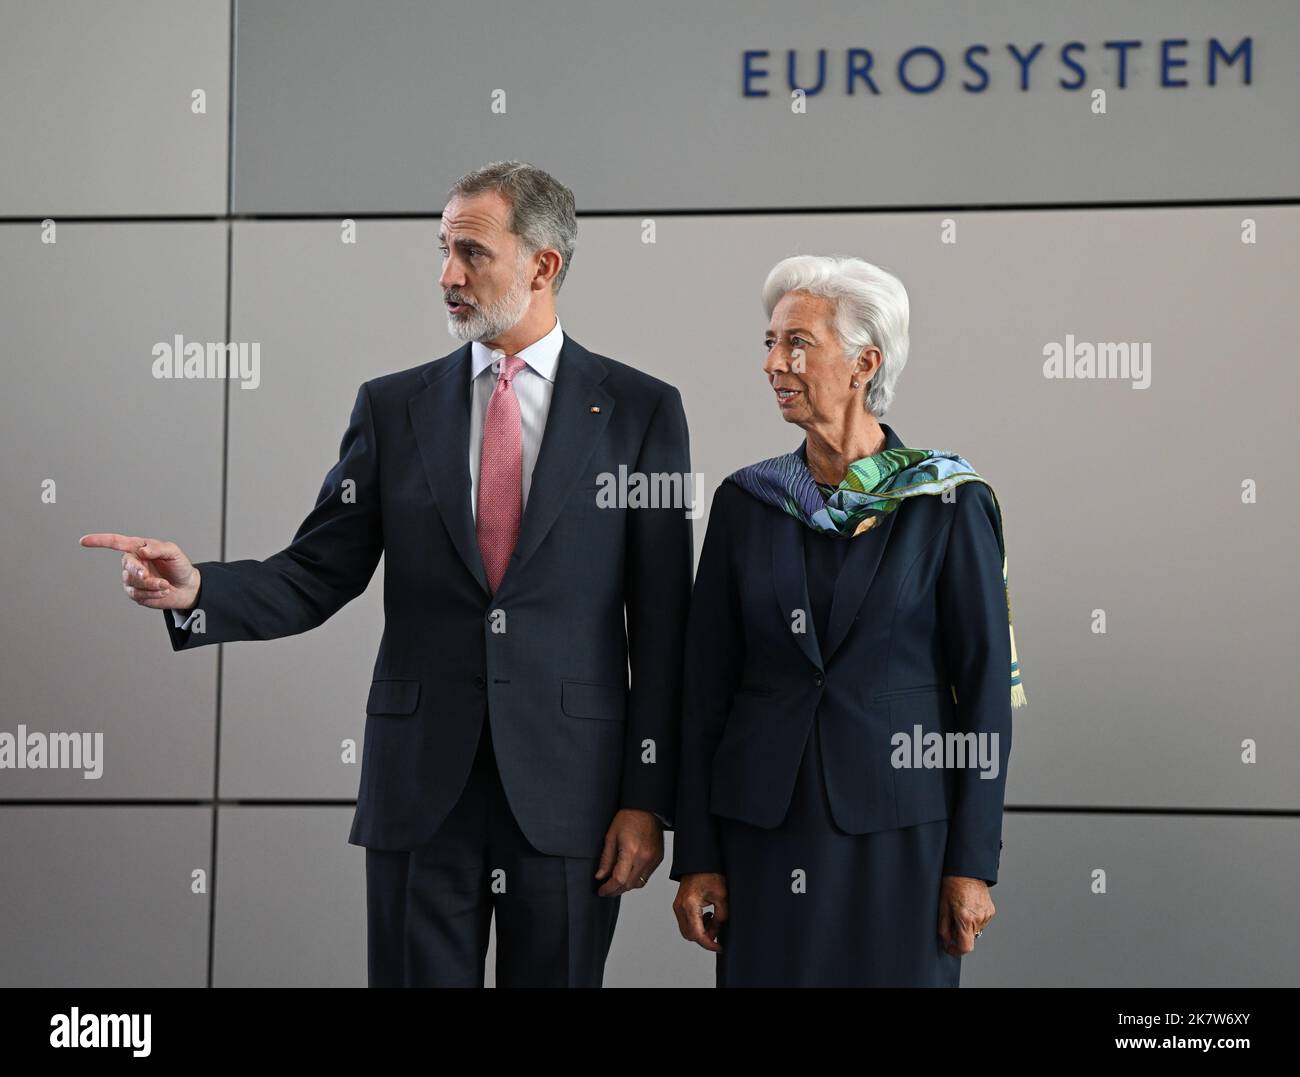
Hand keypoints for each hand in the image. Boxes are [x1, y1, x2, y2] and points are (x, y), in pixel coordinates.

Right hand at [79, 533, 200, 610]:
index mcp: (138, 548)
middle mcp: (132, 562)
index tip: (83, 541)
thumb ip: (158, 549)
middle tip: (155, 578)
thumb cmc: (180, 566)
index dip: (99, 541)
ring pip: (133, 583)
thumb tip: (141, 550)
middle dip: (141, 573)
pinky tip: (163, 591)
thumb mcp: (174, 553)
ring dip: (152, 585)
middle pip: (127, 566)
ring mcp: (132, 579)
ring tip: (166, 585)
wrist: (187, 587)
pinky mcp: (135, 593)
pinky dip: (153, 594)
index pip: (116, 542)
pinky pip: (138, 595)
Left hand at [594, 809, 662, 896]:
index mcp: (631, 851)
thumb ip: (606, 859)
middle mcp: (644, 858)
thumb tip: (600, 876)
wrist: (647, 808)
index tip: (601, 890)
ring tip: (615, 883)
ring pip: (638, 884)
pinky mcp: (658, 859)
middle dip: (615, 891)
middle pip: (629, 885)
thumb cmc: (628, 818)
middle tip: (605, 889)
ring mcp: (653, 859)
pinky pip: (646, 876)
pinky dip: (636, 879)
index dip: (608, 889)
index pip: (619, 879)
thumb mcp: (611, 836)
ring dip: (626, 887)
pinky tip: (628, 874)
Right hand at [673, 873, 727, 951]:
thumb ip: (721, 917)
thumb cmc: (710, 874)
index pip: (697, 935)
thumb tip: (718, 933)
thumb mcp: (721, 896)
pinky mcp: (678, 905)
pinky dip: (696, 925)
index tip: (719, 947)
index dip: (709, 944)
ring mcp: (677, 907)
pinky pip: (685, 923)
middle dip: (705, 938)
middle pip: (690, 935)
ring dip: (700, 931)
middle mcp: (680, 907)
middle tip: (718, 931)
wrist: (699, 862)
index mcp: (689, 905)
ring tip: (713, 919)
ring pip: (687, 931)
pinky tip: (707, 916)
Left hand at [938, 875, 994, 955]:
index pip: (965, 947)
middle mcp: (979, 919)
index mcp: (966, 919)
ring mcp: (986, 915)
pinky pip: (981, 922)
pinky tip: (967, 907)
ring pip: (975, 931)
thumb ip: (944, 927)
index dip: (955, 950)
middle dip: (959, 935)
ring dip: (966, 927)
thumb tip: (945, 941)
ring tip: (959, 910)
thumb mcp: (942, 906)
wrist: (967, 870)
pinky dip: (973, 920)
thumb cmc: (952, 884)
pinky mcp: (990, 911)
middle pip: (970, 939)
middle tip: (951, 921)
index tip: (949, 947)